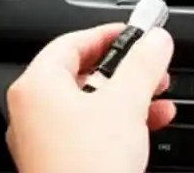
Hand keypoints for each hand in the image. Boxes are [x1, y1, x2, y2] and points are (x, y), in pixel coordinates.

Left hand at [6, 24, 175, 172]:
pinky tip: (150, 123)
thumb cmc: (86, 166)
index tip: (136, 33)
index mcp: (38, 87)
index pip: (71, 42)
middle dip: (126, 70)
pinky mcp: (60, 163)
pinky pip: (91, 131)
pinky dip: (120, 122)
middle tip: (152, 65)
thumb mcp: (125, 103)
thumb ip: (143, 64)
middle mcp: (33, 112)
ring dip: (129, 96)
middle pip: (83, 73)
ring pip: (90, 104)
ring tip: (159, 96)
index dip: (108, 34)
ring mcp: (44, 140)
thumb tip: (155, 40)